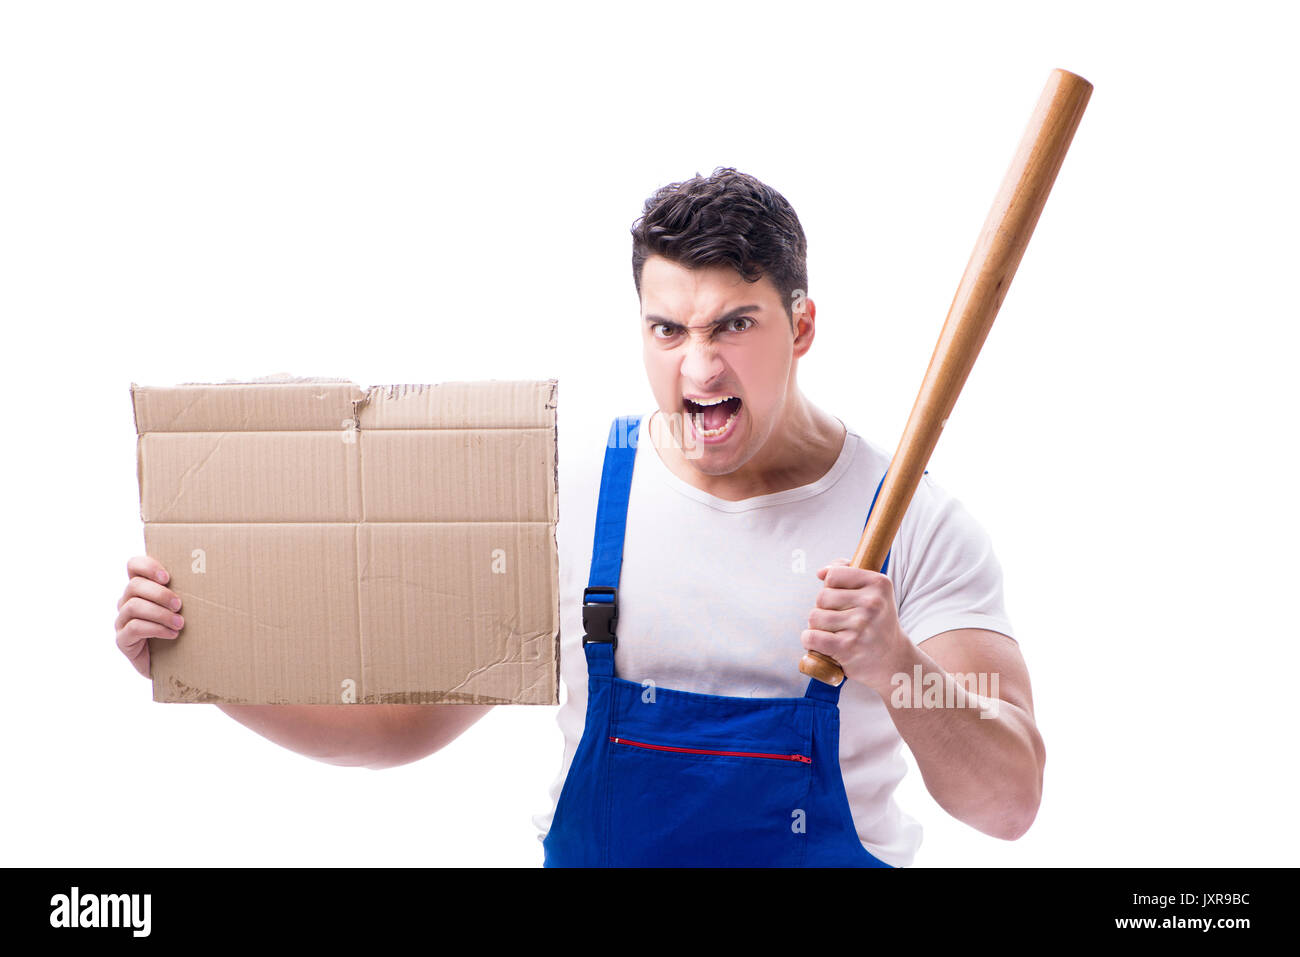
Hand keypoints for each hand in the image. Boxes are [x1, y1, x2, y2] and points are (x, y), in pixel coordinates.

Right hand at [115, 555, 183, 678]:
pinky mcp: (123, 640)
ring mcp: (122, 621)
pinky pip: (134, 628)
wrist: (176, 663)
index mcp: (141, 588)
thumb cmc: (183, 628)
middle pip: (134, 585)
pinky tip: (172, 634)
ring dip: (160, 613)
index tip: (167, 577)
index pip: (134, 565)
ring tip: (180, 623)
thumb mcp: (185, 607)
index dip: (147, 566)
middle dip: (160, 594)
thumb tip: (211, 574)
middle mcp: (127, 601)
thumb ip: (187, 590)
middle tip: (180, 605)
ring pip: (134, 606)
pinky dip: (156, 629)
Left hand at [801, 558, 910, 693]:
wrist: (894, 661)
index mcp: (879, 584)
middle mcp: (872, 603)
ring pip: (814, 617)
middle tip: (841, 621)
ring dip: (818, 627)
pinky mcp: (847, 647)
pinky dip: (810, 641)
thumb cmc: (877, 623)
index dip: (832, 588)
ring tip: (835, 633)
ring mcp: (860, 625)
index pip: (833, 575)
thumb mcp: (874, 592)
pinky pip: (811, 636)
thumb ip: (848, 572)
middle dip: (824, 609)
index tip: (844, 600)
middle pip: (822, 597)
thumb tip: (821, 572)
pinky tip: (822, 644)